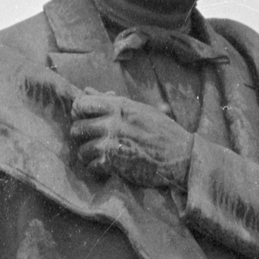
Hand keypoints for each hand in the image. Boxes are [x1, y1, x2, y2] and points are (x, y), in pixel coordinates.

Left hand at [69, 89, 192, 189]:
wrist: (181, 155)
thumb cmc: (162, 130)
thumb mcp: (138, 109)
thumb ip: (111, 101)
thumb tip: (86, 90)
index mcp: (120, 106)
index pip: (81, 104)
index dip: (79, 112)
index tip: (85, 119)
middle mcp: (114, 123)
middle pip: (77, 128)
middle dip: (81, 136)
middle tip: (90, 140)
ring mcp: (113, 143)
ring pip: (82, 150)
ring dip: (87, 154)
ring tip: (98, 155)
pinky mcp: (115, 163)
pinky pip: (91, 166)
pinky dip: (95, 168)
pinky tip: (105, 166)